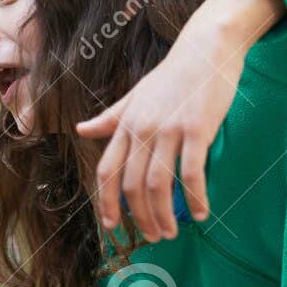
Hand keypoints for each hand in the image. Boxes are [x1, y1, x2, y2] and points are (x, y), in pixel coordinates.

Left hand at [77, 0, 281, 241]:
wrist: (206, 49)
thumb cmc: (172, 76)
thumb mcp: (135, 96)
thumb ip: (110, 118)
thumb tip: (81, 130)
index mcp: (125, 124)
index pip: (107, 171)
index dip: (107, 201)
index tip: (113, 226)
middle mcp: (142, 129)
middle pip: (132, 185)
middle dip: (140, 217)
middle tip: (154, 237)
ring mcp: (168, 130)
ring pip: (158, 184)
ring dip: (164, 215)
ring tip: (172, 232)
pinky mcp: (197, 130)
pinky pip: (191, 173)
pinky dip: (195, 198)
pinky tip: (200, 213)